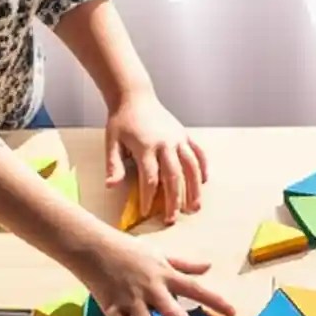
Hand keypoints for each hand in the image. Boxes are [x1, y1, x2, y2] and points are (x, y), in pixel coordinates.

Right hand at [79, 233, 234, 315]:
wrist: (91, 246)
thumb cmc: (127, 248)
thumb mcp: (159, 252)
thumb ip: (184, 264)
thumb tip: (208, 266)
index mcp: (164, 274)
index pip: (194, 288)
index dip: (214, 300)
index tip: (232, 312)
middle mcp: (150, 289)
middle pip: (171, 314)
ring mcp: (130, 300)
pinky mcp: (112, 309)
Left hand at [104, 90, 207, 225]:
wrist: (134, 96)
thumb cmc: (121, 121)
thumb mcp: (111, 142)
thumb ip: (113, 165)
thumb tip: (111, 186)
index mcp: (146, 147)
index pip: (150, 178)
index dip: (149, 198)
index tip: (146, 212)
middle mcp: (165, 143)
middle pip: (173, 177)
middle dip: (173, 200)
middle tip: (172, 219)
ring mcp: (178, 139)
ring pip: (191, 167)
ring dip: (194, 189)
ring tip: (195, 207)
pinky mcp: (185, 135)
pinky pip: (199, 153)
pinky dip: (203, 167)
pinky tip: (204, 182)